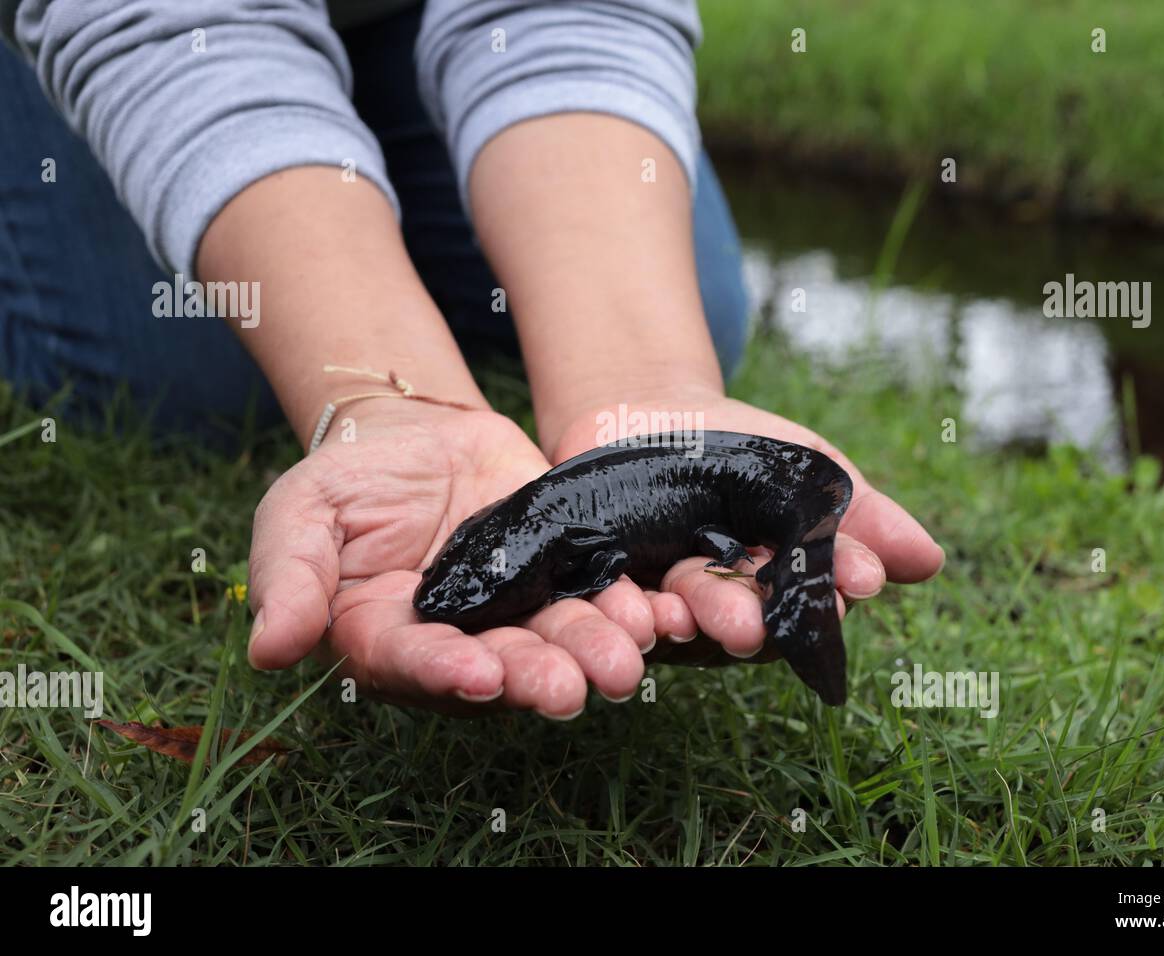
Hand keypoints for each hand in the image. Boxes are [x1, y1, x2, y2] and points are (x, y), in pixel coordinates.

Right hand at [245, 400, 655, 717]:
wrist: (419, 438)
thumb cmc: (349, 481)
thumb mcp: (301, 513)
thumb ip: (287, 577)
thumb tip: (268, 650)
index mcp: (389, 641)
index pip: (413, 666)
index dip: (445, 673)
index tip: (479, 673)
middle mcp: (462, 642)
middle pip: (501, 667)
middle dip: (538, 676)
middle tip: (573, 689)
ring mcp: (520, 613)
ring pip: (561, 640)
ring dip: (596, 651)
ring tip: (629, 659)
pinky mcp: (567, 575)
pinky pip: (602, 595)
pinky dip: (635, 607)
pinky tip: (662, 613)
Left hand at [546, 385, 945, 665]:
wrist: (648, 413)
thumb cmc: (746, 450)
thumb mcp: (809, 470)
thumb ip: (863, 517)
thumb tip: (929, 561)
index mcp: (778, 592)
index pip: (810, 599)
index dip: (830, 592)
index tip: (856, 581)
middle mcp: (722, 612)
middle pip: (742, 619)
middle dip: (751, 620)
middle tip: (760, 627)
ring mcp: (662, 601)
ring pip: (680, 617)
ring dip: (695, 619)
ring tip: (702, 616)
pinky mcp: (604, 588)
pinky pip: (615, 603)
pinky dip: (631, 607)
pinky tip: (647, 605)